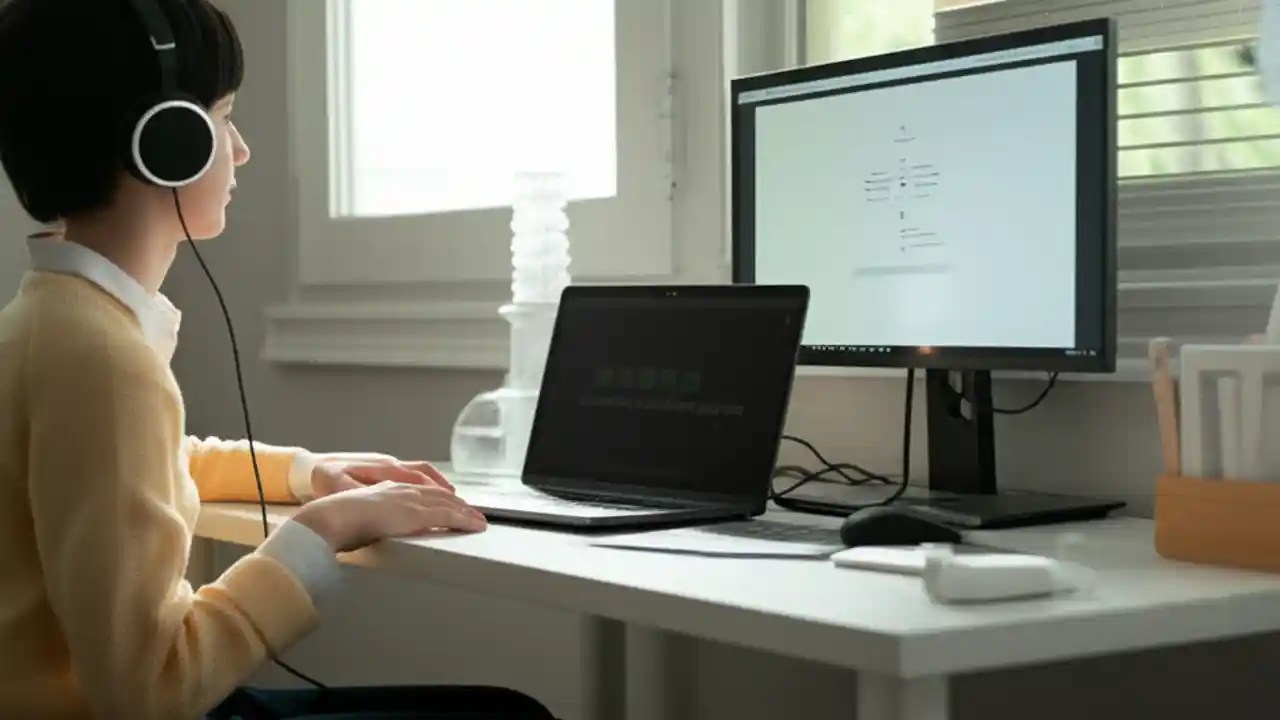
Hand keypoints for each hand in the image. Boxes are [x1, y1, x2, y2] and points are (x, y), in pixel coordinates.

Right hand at [294, 480, 486, 552]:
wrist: (332, 517)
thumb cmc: (337, 521)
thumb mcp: (358, 517)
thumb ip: (370, 521)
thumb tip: (369, 532)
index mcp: (388, 489)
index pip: (420, 492)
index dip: (438, 498)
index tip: (450, 504)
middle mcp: (403, 490)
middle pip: (438, 496)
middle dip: (458, 505)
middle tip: (473, 513)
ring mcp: (411, 500)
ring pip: (448, 505)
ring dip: (466, 513)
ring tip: (479, 522)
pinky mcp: (417, 514)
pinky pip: (449, 516)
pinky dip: (465, 520)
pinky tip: (476, 526)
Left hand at [311, 457, 454, 499]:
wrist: (313, 467)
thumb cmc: (326, 478)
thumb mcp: (341, 486)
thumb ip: (363, 494)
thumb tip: (378, 502)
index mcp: (384, 469)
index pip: (422, 481)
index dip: (444, 498)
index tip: (462, 513)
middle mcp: (391, 465)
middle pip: (428, 477)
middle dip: (449, 495)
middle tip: (469, 513)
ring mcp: (390, 466)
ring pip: (424, 474)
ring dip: (441, 487)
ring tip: (457, 502)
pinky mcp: (387, 470)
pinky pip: (415, 473)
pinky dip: (430, 483)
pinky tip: (434, 493)